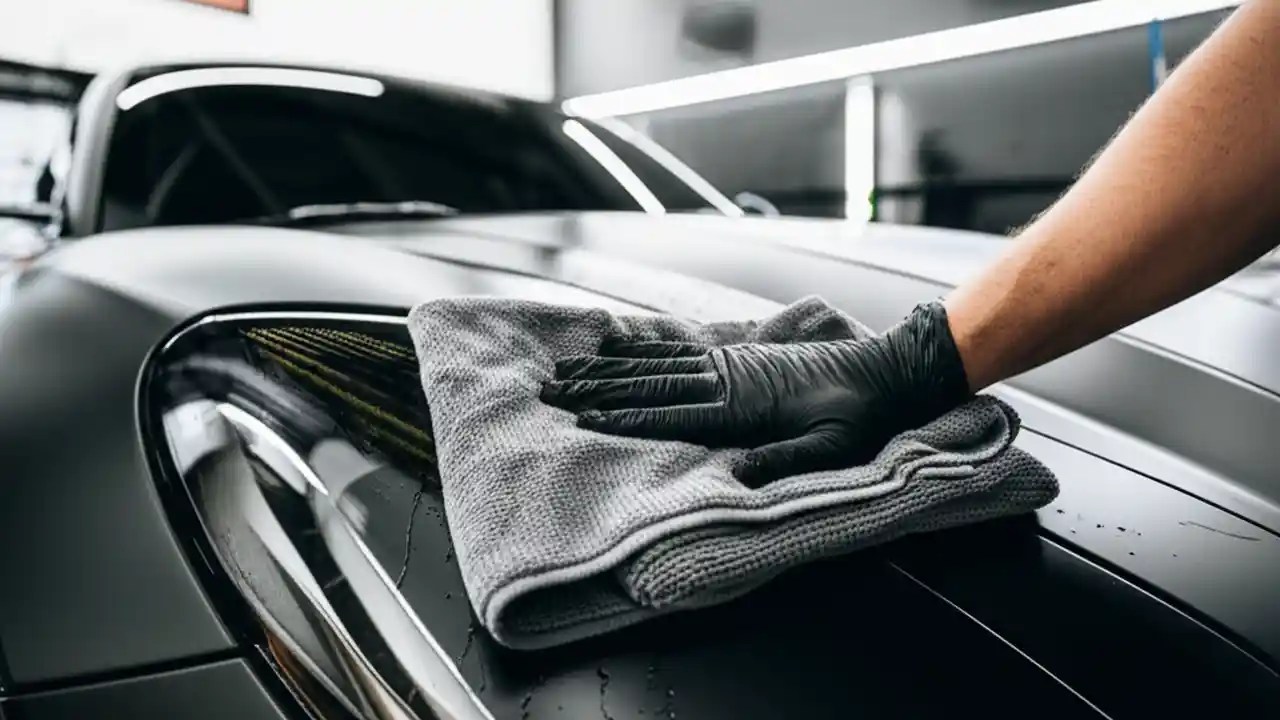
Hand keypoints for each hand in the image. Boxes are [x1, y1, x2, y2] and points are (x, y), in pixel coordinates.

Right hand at [541, 302, 970, 485]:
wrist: (881, 371)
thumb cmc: (856, 417)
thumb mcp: (830, 448)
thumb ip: (785, 460)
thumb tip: (735, 473)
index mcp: (741, 407)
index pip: (671, 415)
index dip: (625, 418)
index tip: (582, 419)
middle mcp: (724, 380)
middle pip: (648, 387)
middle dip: (597, 390)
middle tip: (550, 391)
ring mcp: (725, 364)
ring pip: (655, 367)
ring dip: (607, 369)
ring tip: (566, 369)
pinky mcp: (733, 356)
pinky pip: (676, 351)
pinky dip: (640, 348)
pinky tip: (613, 345)